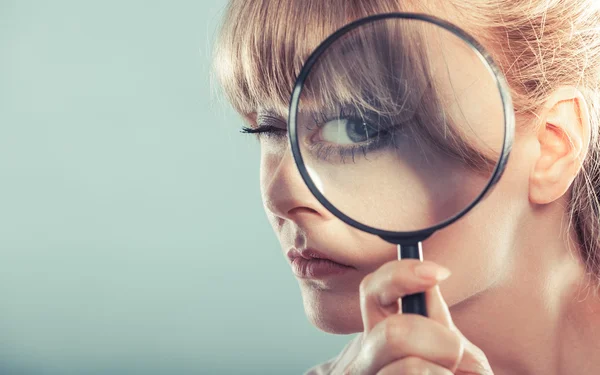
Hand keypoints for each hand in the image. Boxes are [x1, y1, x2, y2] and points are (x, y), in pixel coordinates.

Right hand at [343, 259, 493, 374]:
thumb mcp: (448, 354)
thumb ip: (441, 326)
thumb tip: (430, 286)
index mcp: (379, 334)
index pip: (373, 290)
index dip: (401, 274)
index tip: (438, 273)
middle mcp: (363, 361)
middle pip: (394, 334)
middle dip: (440, 342)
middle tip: (453, 357)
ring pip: (412, 370)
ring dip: (444, 373)